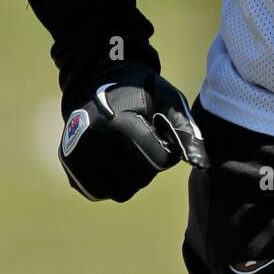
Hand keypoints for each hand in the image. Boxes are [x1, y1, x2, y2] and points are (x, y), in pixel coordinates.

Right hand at [59, 64, 208, 202]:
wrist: (97, 80)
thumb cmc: (140, 90)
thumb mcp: (167, 99)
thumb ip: (186, 130)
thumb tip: (203, 165)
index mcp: (116, 125)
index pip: (159, 161)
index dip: (169, 150)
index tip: (162, 133)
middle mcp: (91, 145)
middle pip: (141, 179)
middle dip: (150, 163)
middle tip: (143, 138)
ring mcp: (76, 161)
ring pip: (122, 192)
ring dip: (133, 176)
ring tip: (129, 148)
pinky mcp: (70, 171)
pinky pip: (103, 193)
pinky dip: (114, 181)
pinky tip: (114, 158)